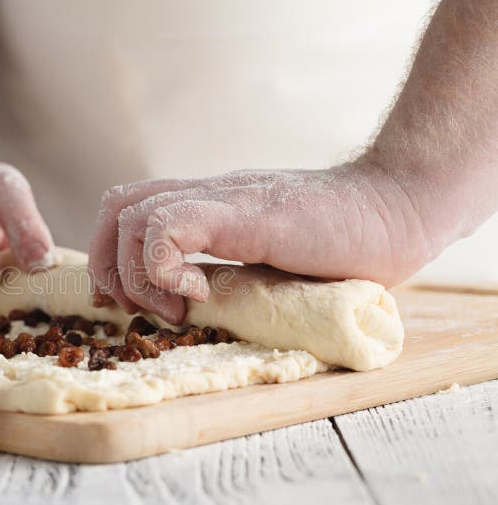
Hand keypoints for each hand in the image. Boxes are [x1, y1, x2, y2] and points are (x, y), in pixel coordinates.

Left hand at [89, 160, 439, 323]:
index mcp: (207, 207)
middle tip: (142, 308)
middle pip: (115, 206)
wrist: (398, 208)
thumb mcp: (268, 256)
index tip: (131, 301)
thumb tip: (194, 297)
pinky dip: (163, 266)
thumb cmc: (343, 242)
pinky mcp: (243, 212)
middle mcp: (205, 195)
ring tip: (178, 306)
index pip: (128, 207)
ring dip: (135, 274)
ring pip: (130, 214)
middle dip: (106, 265)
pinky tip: (199, 293)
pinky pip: (169, 224)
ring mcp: (222, 199)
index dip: (109, 255)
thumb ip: (229, 263)